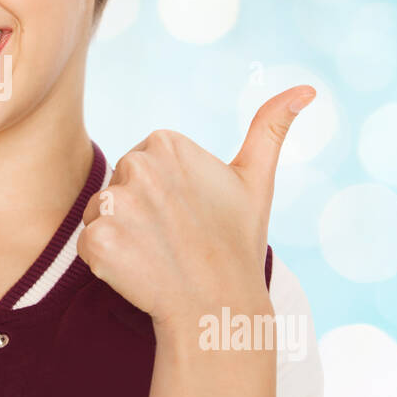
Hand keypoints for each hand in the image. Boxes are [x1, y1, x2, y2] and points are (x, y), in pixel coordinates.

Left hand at [77, 85, 314, 335]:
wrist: (219, 307)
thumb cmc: (236, 244)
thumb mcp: (255, 180)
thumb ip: (270, 127)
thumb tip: (306, 88)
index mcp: (167, 142)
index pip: (141, 165)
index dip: (161, 196)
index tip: (186, 216)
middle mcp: (137, 164)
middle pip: (117, 188)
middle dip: (137, 213)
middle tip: (173, 238)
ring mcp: (115, 203)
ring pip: (99, 215)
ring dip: (120, 237)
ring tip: (156, 254)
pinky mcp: (97, 240)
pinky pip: (89, 246)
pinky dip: (107, 264)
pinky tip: (139, 272)